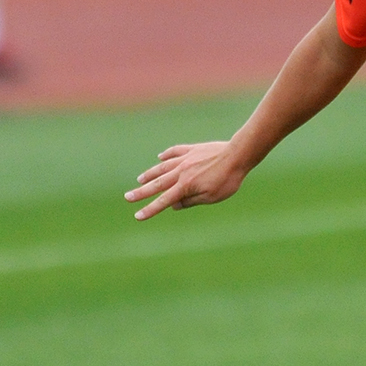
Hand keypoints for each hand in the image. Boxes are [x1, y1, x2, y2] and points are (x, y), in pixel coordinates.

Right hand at [124, 141, 248, 220]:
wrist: (238, 155)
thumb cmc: (228, 180)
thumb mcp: (212, 197)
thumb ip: (191, 201)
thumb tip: (174, 205)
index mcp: (185, 186)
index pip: (164, 201)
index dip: (150, 209)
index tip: (137, 216)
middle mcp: (181, 172)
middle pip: (157, 184)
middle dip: (141, 192)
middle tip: (127, 197)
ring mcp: (185, 159)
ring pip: (163, 167)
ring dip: (150, 173)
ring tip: (139, 179)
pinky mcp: (192, 149)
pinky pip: (175, 152)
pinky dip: (166, 155)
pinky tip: (160, 157)